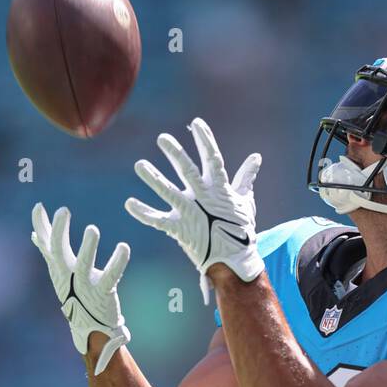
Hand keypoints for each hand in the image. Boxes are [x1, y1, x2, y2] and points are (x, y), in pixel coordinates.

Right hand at [31, 204, 130, 374]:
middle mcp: (69, 275)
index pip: (47, 243)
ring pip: (83, 265)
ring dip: (87, 247)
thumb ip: (48, 251)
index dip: (41, 225)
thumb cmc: (76, 294)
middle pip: (59, 251)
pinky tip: (124, 247)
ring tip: (92, 229)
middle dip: (60, 231)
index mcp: (59, 267)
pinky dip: (117, 262)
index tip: (39, 206)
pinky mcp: (103, 293)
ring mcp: (85, 286)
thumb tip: (35, 233)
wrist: (91, 327)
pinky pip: (111, 276)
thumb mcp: (59, 272)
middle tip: (63, 210)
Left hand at [124, 118, 261, 302]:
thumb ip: (246, 178)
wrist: (233, 262)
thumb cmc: (240, 230)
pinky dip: (143, 213)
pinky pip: (157, 220)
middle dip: (175, 154)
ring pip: (168, 192)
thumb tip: (256, 157)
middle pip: (187, 171)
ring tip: (139, 165)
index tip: (197, 123)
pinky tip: (129, 203)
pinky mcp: (179, 229)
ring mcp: (190, 213)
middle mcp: (203, 198)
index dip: (206, 141)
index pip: (213, 160)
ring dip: (153, 178)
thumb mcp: (244, 202)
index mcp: (219, 189)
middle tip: (162, 138)